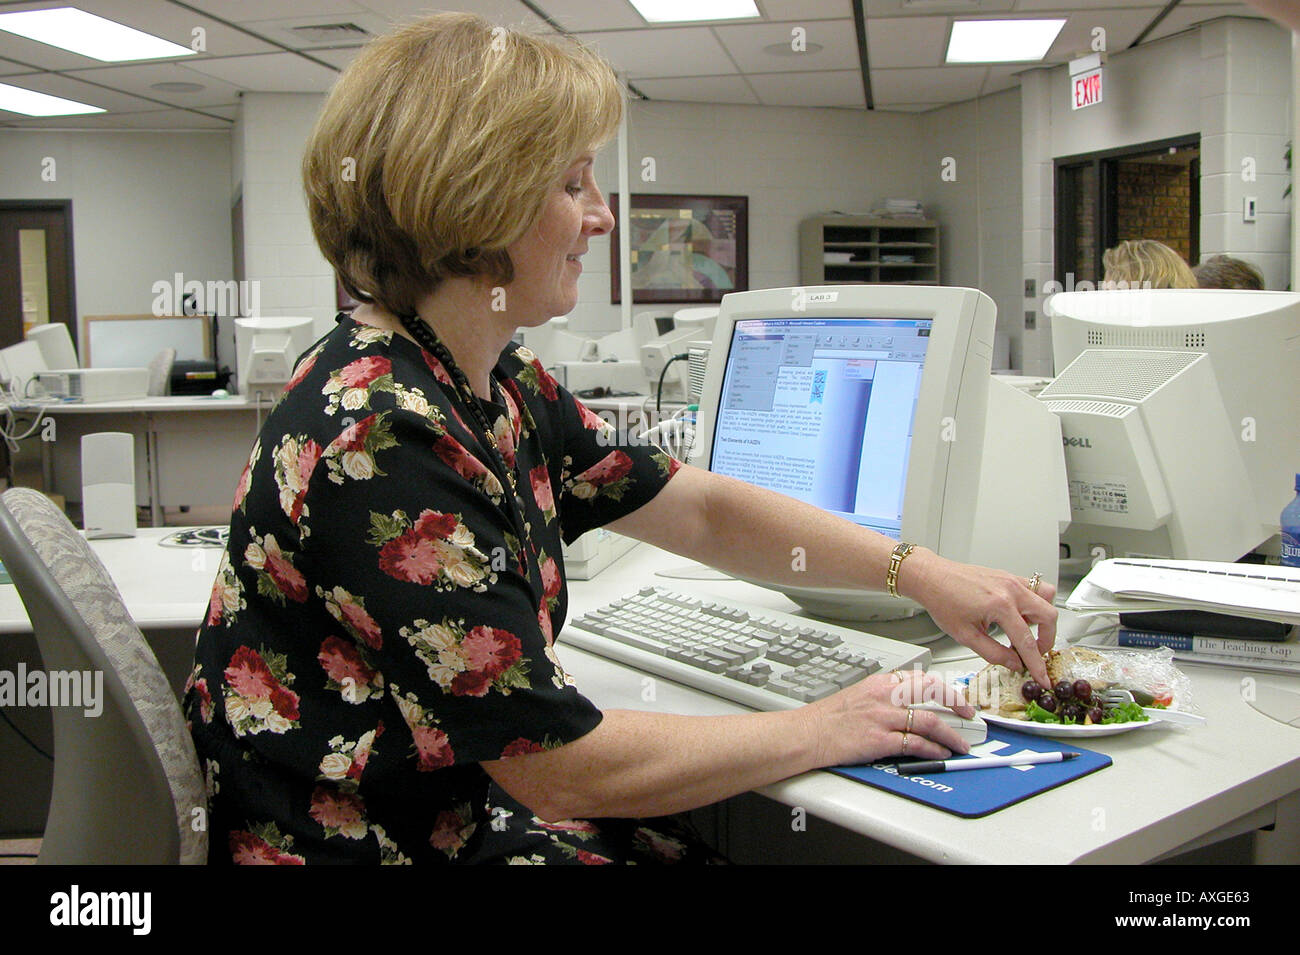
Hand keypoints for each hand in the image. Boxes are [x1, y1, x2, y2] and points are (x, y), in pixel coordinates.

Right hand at [806, 669, 974, 767]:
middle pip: (931, 692)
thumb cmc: (828, 717)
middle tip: (968, 714)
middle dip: (956, 703)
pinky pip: (916, 744)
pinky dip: (933, 749)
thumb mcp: (859, 693)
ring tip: (960, 743)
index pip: (920, 678)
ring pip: (929, 720)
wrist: (808, 733)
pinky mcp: (880, 740)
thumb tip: (909, 703)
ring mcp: (882, 718)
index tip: (954, 698)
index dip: (943, 688)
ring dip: (950, 734)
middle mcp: (884, 696)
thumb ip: (885, 695)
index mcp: (880, 683)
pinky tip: (940, 753)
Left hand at [901, 549, 1057, 686]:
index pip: (1027, 641)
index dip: (1037, 663)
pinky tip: (1017, 615)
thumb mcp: (965, 636)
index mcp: (1000, 605)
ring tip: (1026, 630)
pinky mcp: (1008, 576)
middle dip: (1047, 639)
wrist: (932, 578)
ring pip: (1046, 597)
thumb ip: (993, 653)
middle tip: (1034, 652)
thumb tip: (1013, 663)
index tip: (1042, 676)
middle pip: (1049, 616)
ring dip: (1043, 618)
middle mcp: (1011, 590)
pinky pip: (1034, 588)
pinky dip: (1034, 604)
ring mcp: (1011, 580)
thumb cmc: (942, 600)